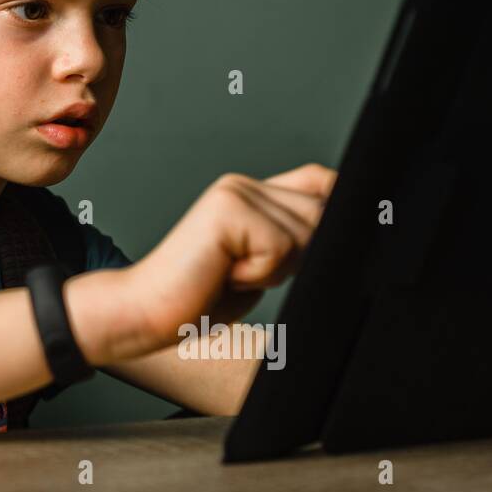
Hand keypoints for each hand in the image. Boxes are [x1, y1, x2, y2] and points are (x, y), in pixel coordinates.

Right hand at [130, 163, 336, 345]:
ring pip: (306, 232)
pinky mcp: (227, 210)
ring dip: (277, 269)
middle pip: (323, 212)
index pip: (321, 182)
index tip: (325, 246)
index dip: (336, 209)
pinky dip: (260, 275)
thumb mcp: (261, 268)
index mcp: (252, 195)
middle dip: (303, 256)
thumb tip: (346, 234)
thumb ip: (292, 241)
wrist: (145, 309)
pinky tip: (225, 274)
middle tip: (250, 273)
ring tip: (234, 273)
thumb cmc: (199, 296)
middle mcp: (243, 185)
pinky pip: (280, 248)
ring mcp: (234, 193)